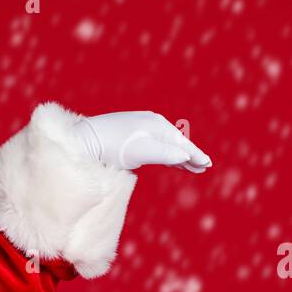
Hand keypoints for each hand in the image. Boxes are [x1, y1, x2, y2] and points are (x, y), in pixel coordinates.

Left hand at [72, 110, 211, 172]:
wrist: (84, 141)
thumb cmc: (112, 146)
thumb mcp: (142, 151)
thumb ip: (165, 153)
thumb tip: (186, 155)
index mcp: (157, 125)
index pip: (181, 143)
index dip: (195, 154)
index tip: (207, 164)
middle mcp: (151, 124)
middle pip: (175, 143)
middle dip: (190, 156)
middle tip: (203, 168)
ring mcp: (140, 130)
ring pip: (165, 146)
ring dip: (179, 157)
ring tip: (190, 168)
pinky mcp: (130, 138)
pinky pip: (155, 147)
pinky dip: (165, 155)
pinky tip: (168, 161)